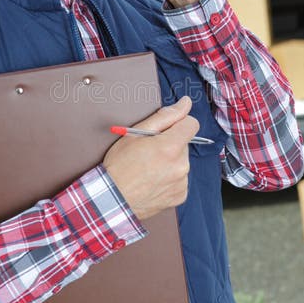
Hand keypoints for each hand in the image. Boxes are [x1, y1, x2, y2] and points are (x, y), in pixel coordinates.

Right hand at [103, 96, 198, 219]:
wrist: (111, 199)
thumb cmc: (119, 166)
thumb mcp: (135, 134)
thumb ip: (164, 116)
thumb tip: (185, 103)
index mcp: (170, 147)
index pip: (191, 124)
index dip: (178, 124)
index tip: (166, 130)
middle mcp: (181, 165)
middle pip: (184, 144)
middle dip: (170, 144)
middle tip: (149, 152)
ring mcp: (182, 182)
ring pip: (182, 162)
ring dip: (170, 162)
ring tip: (148, 169)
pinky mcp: (180, 195)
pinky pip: (180, 179)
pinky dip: (170, 178)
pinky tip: (153, 180)